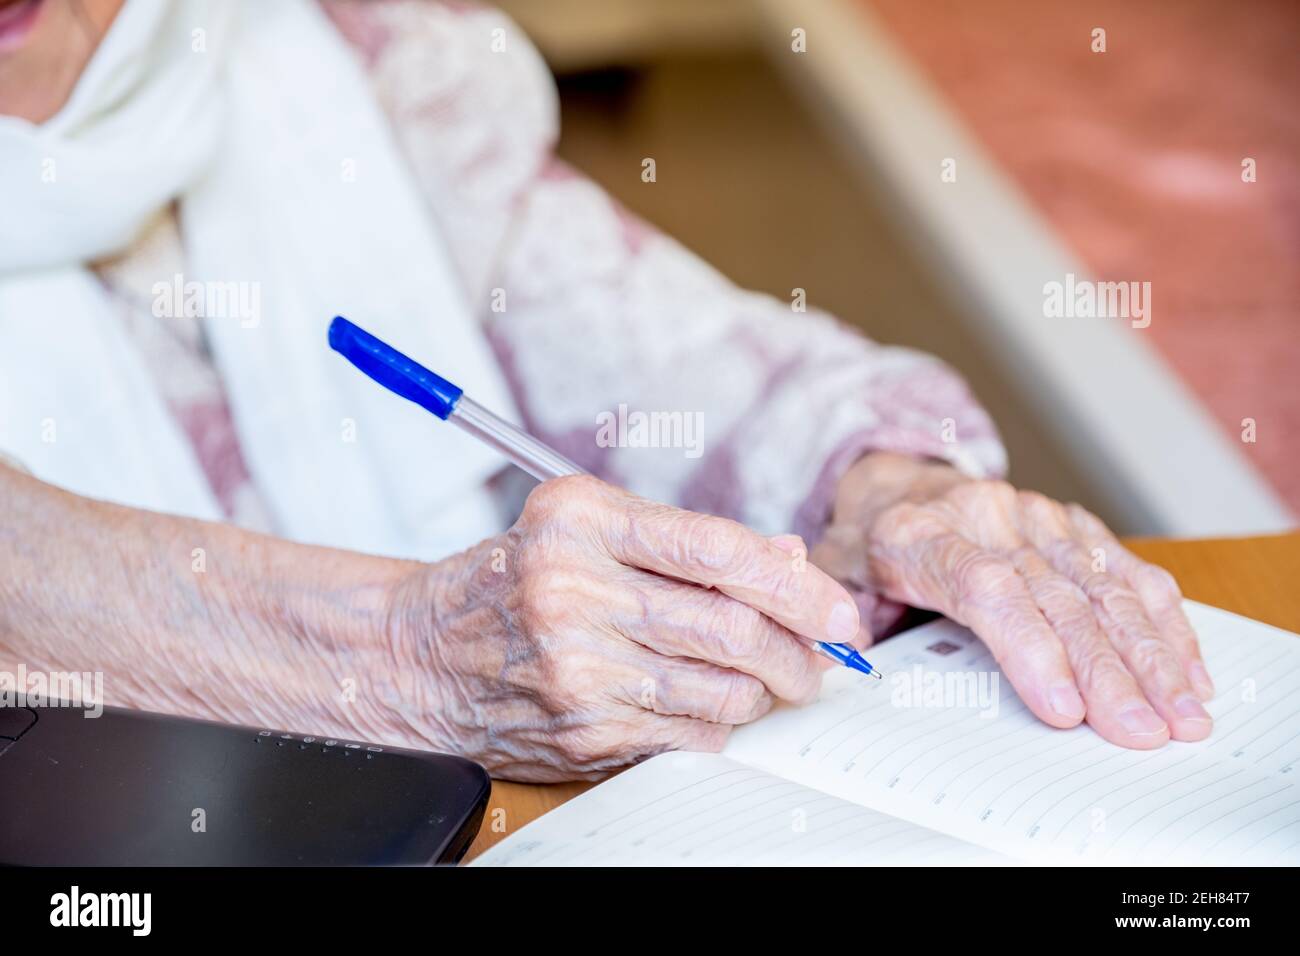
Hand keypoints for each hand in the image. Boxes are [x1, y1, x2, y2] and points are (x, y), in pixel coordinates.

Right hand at [386, 475, 861, 780]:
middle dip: (801, 648)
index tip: (837, 608)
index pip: (715, 548)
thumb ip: (687, 540)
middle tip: (825, 656)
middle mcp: (572, 591)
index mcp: (579, 521)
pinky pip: (691, 731)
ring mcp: (575, 669)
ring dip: (769, 689)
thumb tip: (790, 558)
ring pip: (721, 687)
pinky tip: (717, 701)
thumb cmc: (512, 581)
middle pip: (730, 626)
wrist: (418, 656)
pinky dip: (724, 719)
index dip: (795, 583)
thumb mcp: (586, 529)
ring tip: (775, 678)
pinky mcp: (582, 730)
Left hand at [814, 453, 1213, 748]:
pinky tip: (1186, 666)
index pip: (986, 587)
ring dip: (1149, 653)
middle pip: (1056, 597)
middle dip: (1107, 670)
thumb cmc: (868, 542)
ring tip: (1181, 710)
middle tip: (1141, 730)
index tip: (1062, 705)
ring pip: (1102, 586)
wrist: (897, 483)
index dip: (1028, 647)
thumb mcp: (833, 571)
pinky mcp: (1071, 527)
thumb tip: (843, 645)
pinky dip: (1162, 621)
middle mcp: (988, 518)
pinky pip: (1127, 571)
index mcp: (924, 532)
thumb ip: (833, 610)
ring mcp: (1037, 518)